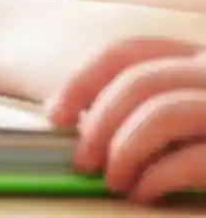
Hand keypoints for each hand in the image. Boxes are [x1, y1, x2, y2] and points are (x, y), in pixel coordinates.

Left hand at [45, 36, 205, 202]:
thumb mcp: (191, 110)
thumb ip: (151, 100)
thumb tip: (81, 120)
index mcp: (201, 57)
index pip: (128, 51)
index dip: (82, 80)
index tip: (53, 114)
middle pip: (138, 81)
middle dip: (97, 122)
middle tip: (81, 160)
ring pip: (161, 112)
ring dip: (122, 149)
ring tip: (113, 180)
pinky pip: (192, 158)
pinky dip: (156, 176)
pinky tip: (143, 192)